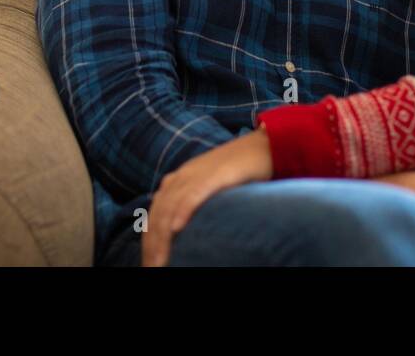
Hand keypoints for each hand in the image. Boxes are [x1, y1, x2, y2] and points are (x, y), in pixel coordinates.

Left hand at [141, 127, 272, 266]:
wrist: (265, 146)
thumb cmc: (241, 172)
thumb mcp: (211, 188)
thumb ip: (195, 204)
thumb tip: (184, 233)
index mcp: (179, 180)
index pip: (156, 213)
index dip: (150, 239)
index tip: (150, 262)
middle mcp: (183, 176)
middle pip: (159, 213)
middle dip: (152, 243)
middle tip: (152, 268)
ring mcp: (198, 174)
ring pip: (172, 206)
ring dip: (163, 236)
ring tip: (160, 260)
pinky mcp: (216, 173)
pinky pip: (195, 193)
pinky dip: (184, 211)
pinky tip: (177, 228)